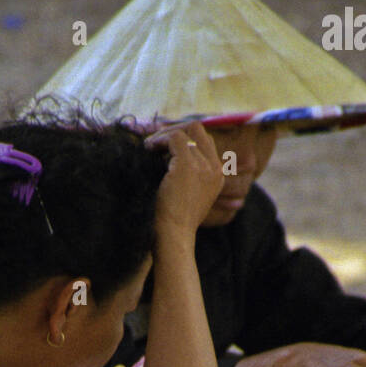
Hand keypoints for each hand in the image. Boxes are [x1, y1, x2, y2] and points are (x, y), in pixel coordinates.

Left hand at [149, 123, 223, 240]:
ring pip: (185, 132)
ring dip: (163, 136)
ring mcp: (203, 166)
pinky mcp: (188, 165)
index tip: (165, 144)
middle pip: (198, 131)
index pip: (205, 142)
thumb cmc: (174, 222)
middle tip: (155, 141)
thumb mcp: (188, 196)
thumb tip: (168, 156)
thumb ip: (188, 176)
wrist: (174, 235)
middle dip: (175, 130)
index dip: (185, 138)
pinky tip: (148, 149)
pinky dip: (159, 139)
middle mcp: (214, 169)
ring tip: (149, 146)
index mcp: (217, 176)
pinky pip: (175, 137)